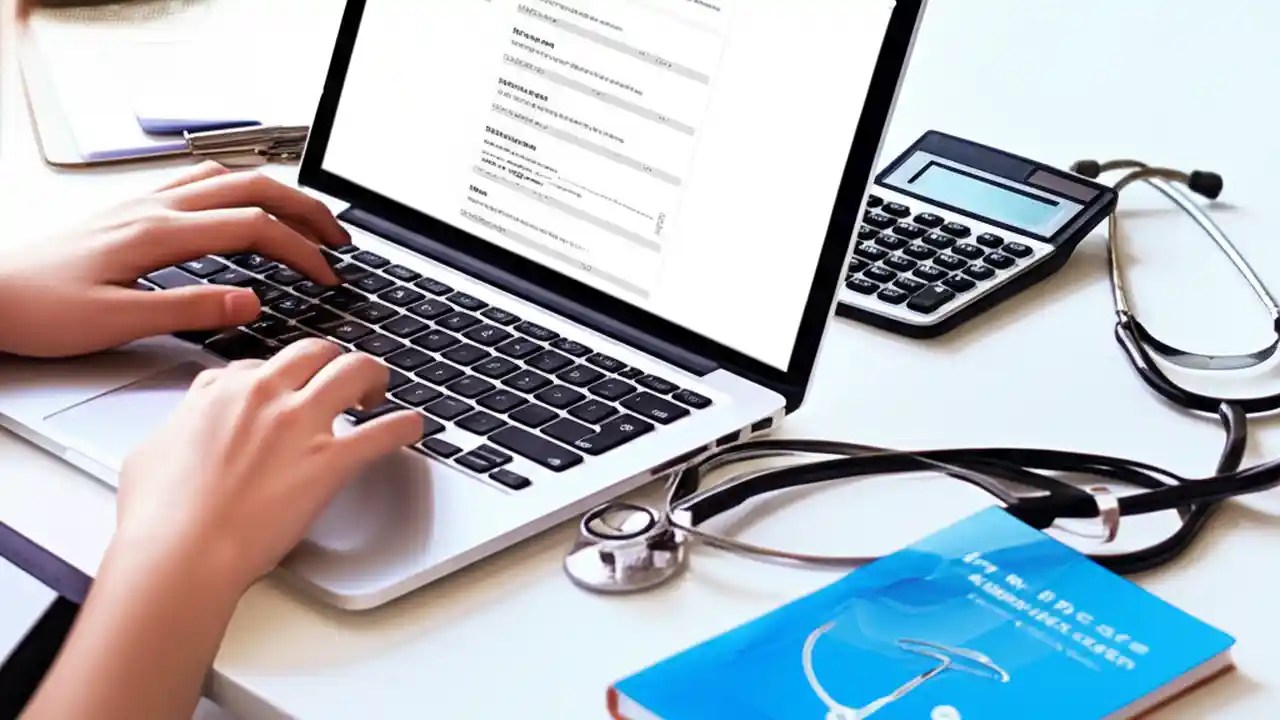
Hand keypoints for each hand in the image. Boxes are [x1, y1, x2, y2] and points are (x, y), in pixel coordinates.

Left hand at [0, 161, 348, 357]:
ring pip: (229, 177)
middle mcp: (154, 208)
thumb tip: (252, 300)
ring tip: (307, 220)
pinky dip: (241, 190)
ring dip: (277, 194)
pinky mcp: (133, 210)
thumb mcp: (116, 322)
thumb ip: (189, 309)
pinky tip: (246, 208)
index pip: (253, 227)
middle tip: (340, 238)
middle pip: (252, 188)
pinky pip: (201, 182)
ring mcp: (144, 203)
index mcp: (158, 234)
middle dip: (306, 210)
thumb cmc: (39, 310)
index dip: (301, 250)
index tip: (328, 276)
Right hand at [114, 338, 422, 592]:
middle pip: (314, 352)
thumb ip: (179, 428)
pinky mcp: (330, 461)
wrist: (182, 553)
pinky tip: (413, 428)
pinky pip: (384, 431)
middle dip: (332, 362)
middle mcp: (265, 397)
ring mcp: (301, 425)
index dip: (279, 380)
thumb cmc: (160, 517)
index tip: (286, 394)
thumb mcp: (151, 452)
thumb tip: (184, 428)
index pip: (260, 366)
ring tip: (378, 394)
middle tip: (341, 383)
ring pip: (355, 370)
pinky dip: (405, 426)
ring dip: (374, 377)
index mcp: (221, 392)